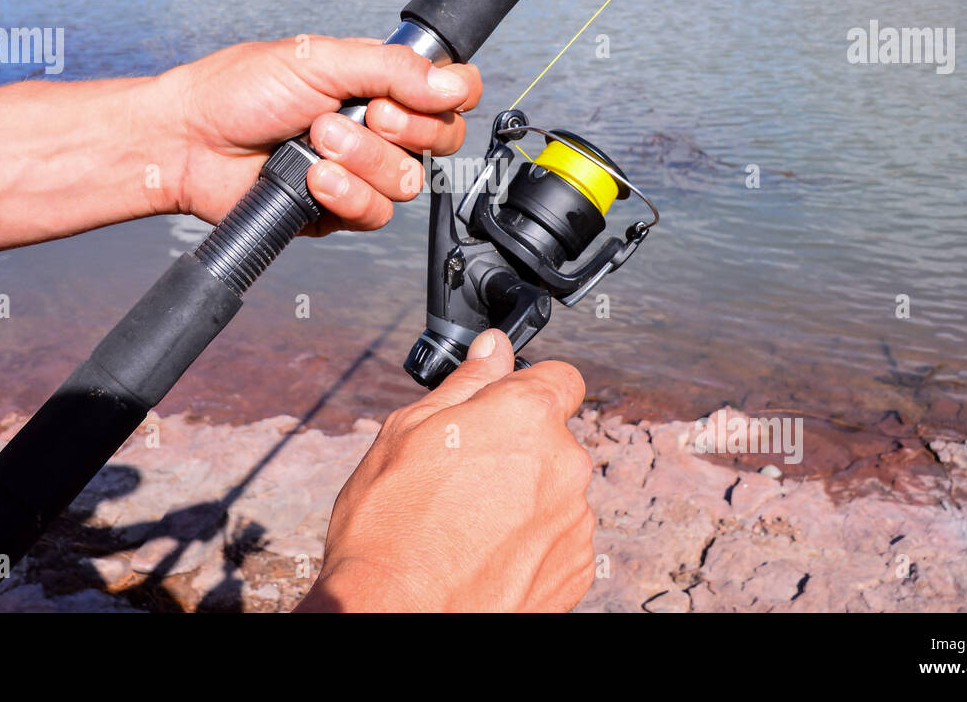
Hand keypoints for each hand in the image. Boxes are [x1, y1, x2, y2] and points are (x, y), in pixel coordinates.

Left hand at [154, 35, 481, 235]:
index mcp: (378, 82)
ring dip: (363, 161)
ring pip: (407, 182)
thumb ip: (393, 69)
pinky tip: (314, 178)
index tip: (421, 95)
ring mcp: (360, 170)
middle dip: (401, 129)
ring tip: (317, 142)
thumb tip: (454, 81)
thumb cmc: (238, 91)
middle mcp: (377, 126)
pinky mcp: (340, 209)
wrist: (189, 143)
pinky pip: (375, 214)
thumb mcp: (321, 60)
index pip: (450, 92)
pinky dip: (345, 195)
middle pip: (440, 140)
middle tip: (359, 114)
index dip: (450, 97)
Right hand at [297, 331, 596, 611]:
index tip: (504, 407)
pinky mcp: (576, 569)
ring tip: (468, 525)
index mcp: (526, 416)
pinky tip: (486, 555)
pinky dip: (532, 543)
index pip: (561, 377)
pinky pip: (559, 538)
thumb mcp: (407, 432)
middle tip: (462, 477)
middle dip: (517, 449)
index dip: (528, 388)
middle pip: (553, 439)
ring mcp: (575, 520)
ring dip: (525, 498)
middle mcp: (564, 463)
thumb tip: (493, 347)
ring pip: (555, 491)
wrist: (397, 618)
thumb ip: (465, 383)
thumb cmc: (390, 526)